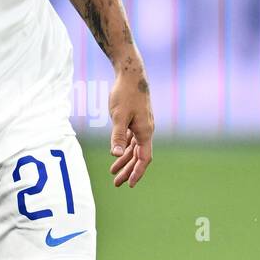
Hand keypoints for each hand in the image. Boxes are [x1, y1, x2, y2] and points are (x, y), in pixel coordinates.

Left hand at [108, 67, 153, 186]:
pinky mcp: (135, 120)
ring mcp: (141, 125)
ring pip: (134, 149)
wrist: (131, 75)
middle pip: (138, 156)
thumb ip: (117, 136)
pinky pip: (131, 140)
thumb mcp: (119, 116)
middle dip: (128, 170)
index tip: (130, 184)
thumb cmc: (125, 94)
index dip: (137, 172)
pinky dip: (124, 148)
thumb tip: (115, 154)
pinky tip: (116, 154)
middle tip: (117, 184)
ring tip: (113, 173)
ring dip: (125, 161)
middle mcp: (145, 130)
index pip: (143, 158)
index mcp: (145, 132)